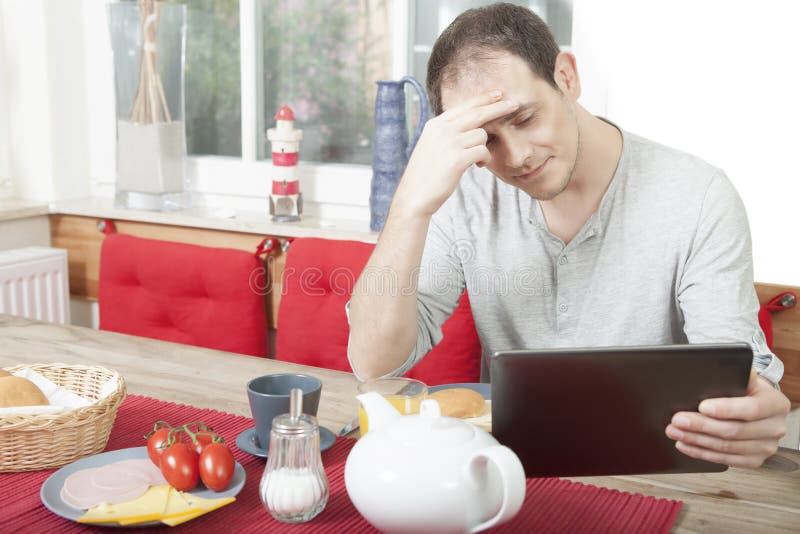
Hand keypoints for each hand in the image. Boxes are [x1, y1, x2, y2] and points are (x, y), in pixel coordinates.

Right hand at [390, 90, 518, 218]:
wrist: (414, 196)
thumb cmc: (425, 174)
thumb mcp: (432, 146)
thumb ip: (447, 133)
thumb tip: (470, 126)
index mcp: (435, 124)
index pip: (464, 106)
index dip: (483, 99)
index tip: (497, 94)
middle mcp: (442, 130)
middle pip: (477, 113)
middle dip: (498, 107)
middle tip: (514, 104)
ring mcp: (449, 143)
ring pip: (482, 135)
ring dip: (484, 147)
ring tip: (478, 159)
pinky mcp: (457, 159)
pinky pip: (483, 151)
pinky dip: (485, 158)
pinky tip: (478, 165)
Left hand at [666, 368, 790, 467]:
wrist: (758, 405)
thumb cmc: (747, 390)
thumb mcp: (746, 377)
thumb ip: (737, 373)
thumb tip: (718, 364)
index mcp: (775, 404)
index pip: (751, 409)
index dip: (725, 409)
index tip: (702, 406)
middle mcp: (775, 428)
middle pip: (735, 431)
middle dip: (701, 425)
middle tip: (678, 420)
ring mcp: (765, 447)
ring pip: (727, 447)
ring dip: (696, 440)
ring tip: (676, 432)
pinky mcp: (754, 460)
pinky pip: (725, 460)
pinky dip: (701, 453)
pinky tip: (686, 445)